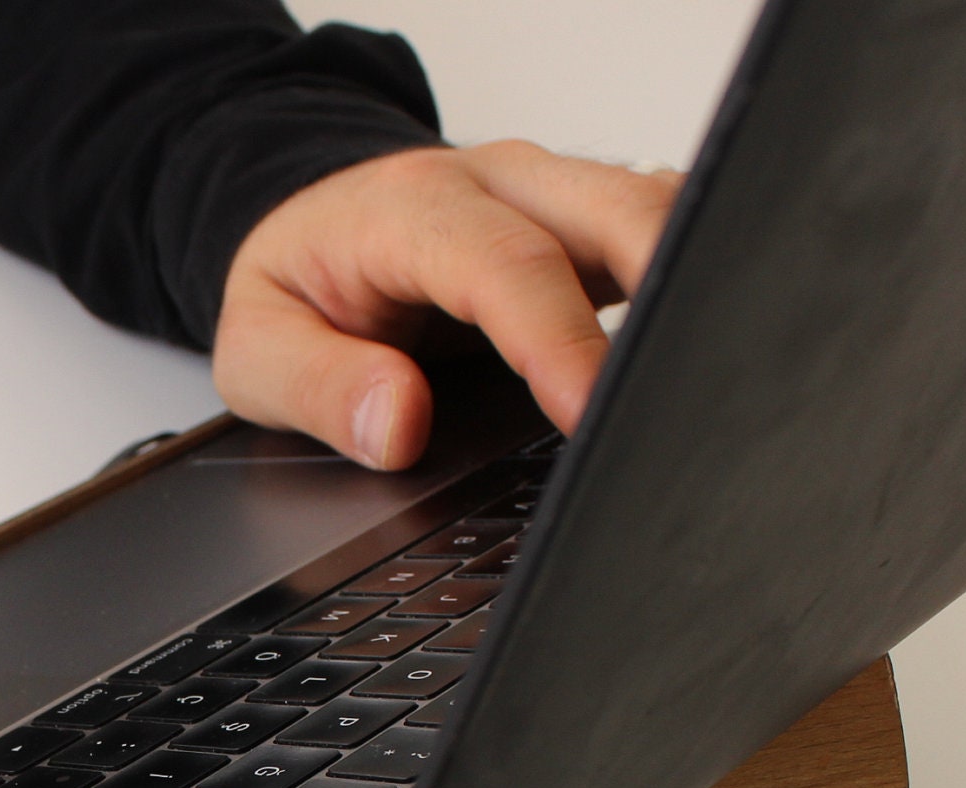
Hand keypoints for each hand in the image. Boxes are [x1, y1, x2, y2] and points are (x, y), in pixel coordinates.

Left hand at [214, 140, 684, 468]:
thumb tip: (399, 425)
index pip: (506, 265)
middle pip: (614, 212)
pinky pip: (660, 232)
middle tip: (688, 391)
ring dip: (696, 278)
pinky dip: (694, 278)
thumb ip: (317, 387)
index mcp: (412, 209)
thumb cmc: (298, 284)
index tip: (589, 412)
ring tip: (710, 376)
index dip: (557, 339)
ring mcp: (553, 197)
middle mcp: (498, 184)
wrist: (311, 222)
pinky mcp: (588, 224)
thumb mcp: (255, 349)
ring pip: (655, 211)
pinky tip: (709, 344)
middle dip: (672, 286)